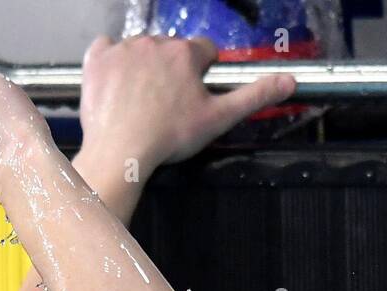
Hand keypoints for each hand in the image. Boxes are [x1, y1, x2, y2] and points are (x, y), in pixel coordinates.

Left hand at [77, 35, 296, 173]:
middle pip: (171, 50)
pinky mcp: (97, 59)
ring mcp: (124, 49)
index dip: (202, 73)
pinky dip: (111, 62)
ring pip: (140, 49)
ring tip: (141, 101)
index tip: (194, 93)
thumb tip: (289, 81)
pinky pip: (106, 48)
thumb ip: (255, 96)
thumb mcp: (218, 119)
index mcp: (186, 53)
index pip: (204, 51)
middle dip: (171, 71)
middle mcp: (155, 42)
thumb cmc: (169, 137)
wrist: (121, 151)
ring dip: (143, 67)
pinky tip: (117, 85)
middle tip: (166, 104)